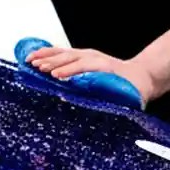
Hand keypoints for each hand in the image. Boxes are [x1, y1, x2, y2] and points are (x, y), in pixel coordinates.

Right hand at [26, 46, 155, 105]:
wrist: (140, 75)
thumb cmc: (133, 88)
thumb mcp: (130, 98)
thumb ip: (118, 103)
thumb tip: (106, 116)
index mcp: (107, 68)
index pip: (86, 66)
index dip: (70, 71)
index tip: (56, 76)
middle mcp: (95, 58)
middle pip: (71, 57)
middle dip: (54, 62)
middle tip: (38, 68)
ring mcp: (86, 54)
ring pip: (64, 53)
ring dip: (47, 56)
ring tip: (30, 62)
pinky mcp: (79, 55)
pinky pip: (60, 52)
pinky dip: (46, 53)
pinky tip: (34, 57)